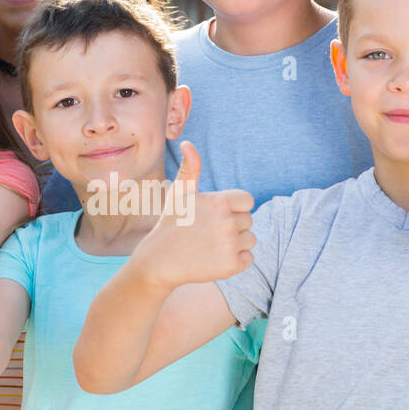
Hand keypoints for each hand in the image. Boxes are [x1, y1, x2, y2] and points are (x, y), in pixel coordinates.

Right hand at [132, 142, 254, 290]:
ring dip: (236, 243)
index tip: (215, 216)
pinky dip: (236, 261)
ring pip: (250, 240)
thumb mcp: (179, 193)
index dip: (234, 208)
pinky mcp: (232, 266)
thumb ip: (190, 168)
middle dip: (232, 226)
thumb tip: (187, 143)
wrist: (158, 262)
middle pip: (248, 221)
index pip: (247, 201)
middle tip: (208, 233)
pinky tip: (215, 258)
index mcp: (219, 201)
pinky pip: (249, 259)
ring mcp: (230, 245)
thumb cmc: (171, 223)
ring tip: (211, 245)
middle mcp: (227, 222)